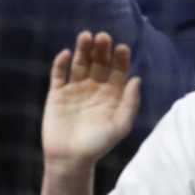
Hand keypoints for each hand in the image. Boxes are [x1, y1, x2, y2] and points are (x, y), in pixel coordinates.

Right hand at [42, 31, 140, 168]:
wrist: (70, 159)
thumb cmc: (98, 145)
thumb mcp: (119, 126)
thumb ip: (129, 103)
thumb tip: (137, 79)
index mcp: (111, 94)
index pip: (118, 70)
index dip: (120, 58)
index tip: (122, 48)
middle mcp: (94, 88)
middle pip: (99, 62)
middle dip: (102, 49)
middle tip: (103, 37)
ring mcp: (75, 89)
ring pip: (80, 64)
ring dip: (83, 49)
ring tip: (86, 36)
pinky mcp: (57, 94)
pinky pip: (59, 74)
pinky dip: (61, 63)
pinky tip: (67, 54)